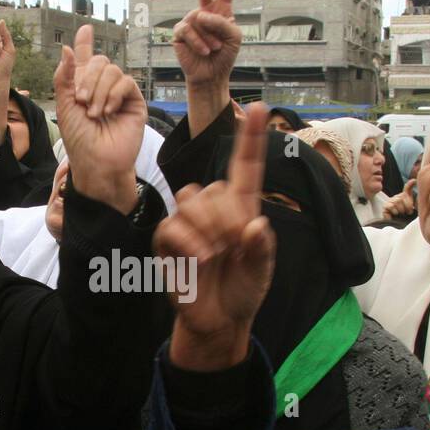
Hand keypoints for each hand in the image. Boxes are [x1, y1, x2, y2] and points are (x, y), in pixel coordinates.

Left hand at [54, 25, 144, 214]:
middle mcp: (101, 87)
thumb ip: (64, 76)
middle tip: (82, 101)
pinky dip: (114, 94)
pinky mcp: (134, 102)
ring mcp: (118, 94)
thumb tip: (67, 48)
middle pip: (98, 61)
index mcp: (82, 86)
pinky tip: (108, 111)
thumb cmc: (79, 139)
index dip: (84, 43)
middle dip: (88, 79)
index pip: (84, 59)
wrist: (97, 161)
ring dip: (100, 91)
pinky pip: (126, 82)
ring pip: (112, 70)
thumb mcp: (65, 105)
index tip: (85, 28)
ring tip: (95, 113)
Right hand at [155, 104, 274, 370]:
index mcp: (243, 209)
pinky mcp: (168, 239)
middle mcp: (215, 209)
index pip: (246, 167)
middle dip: (226, 218)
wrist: (217, 320)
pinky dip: (187, 240)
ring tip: (216, 255)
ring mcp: (189, 222)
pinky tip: (199, 259)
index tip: (260, 108)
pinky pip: (172, 224)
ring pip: (191, 199)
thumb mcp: (261, 272)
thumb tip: (256, 225)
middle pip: (215, 188)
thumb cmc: (242, 290)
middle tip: (234, 248)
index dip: (252, 138)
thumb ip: (261, 249)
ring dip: (207, 227)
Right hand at [172, 0, 241, 88]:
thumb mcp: (234, 37)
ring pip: (201, 20)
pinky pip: (189, 30)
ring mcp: (191, 20)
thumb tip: (200, 14)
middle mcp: (204, 11)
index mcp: (221, 10)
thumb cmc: (224, 56)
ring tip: (213, 49)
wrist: (210, 75)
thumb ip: (223, 22)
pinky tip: (203, 52)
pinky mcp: (180, 31)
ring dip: (210, 38)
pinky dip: (199, 43)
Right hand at [382, 178, 416, 220]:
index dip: (410, 184)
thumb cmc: (404, 217)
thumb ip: (413, 198)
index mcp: (404, 197)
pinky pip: (390, 206)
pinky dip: (394, 211)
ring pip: (397, 202)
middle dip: (406, 207)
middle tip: (406, 212)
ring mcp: (390, 201)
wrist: (396, 226)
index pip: (407, 189)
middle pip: (402, 198)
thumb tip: (414, 181)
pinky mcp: (385, 207)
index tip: (414, 181)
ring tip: (400, 214)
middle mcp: (397, 198)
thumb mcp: (410, 208)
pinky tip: (394, 214)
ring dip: (400, 210)